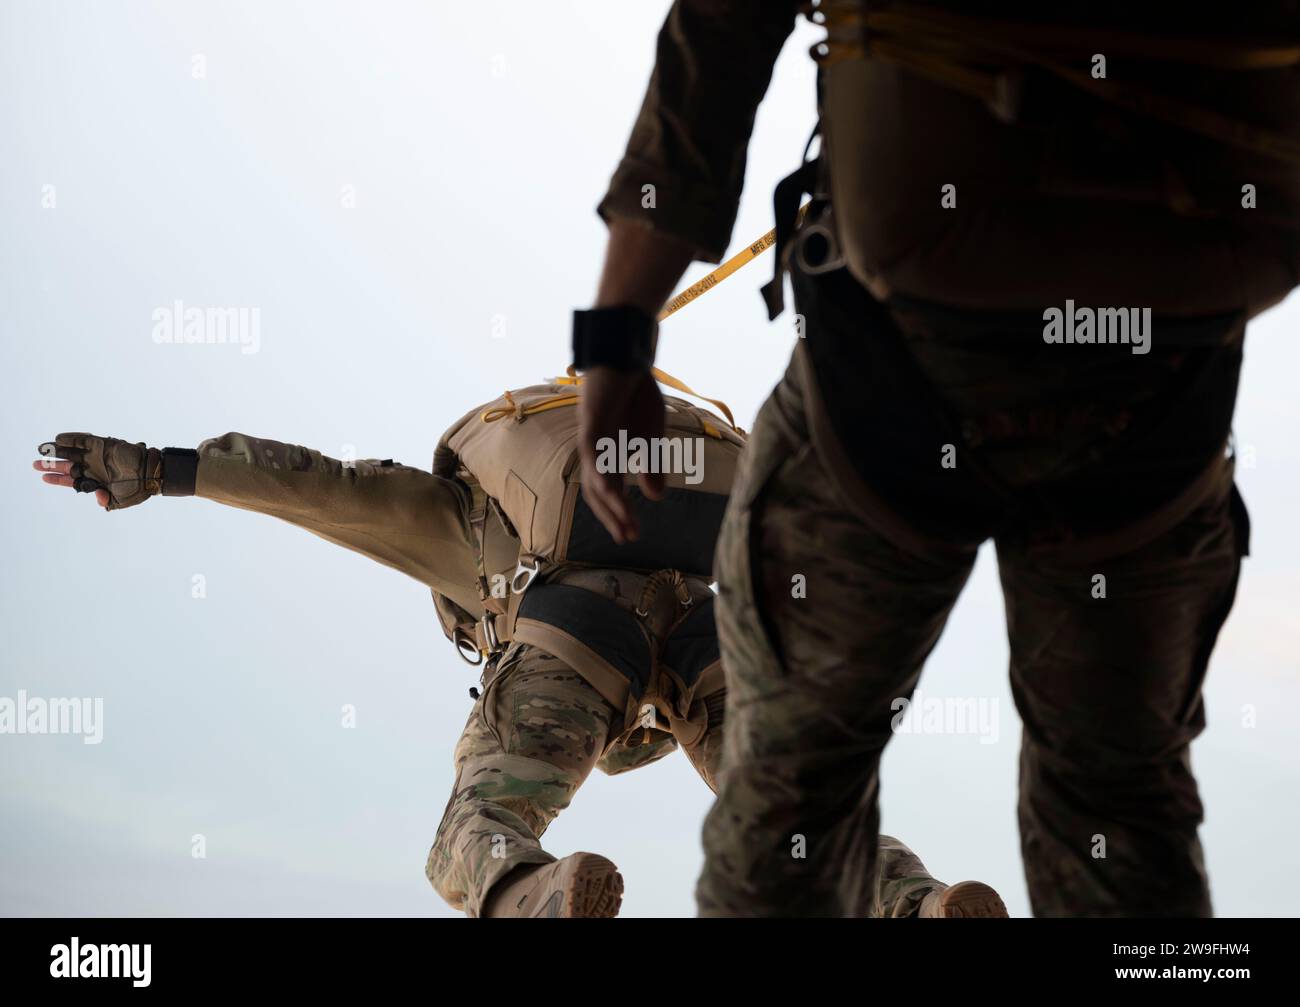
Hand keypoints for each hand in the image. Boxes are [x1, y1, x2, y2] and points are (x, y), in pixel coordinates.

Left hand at [32, 433, 162, 510]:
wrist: (151, 472)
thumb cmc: (138, 488)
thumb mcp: (120, 500)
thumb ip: (106, 501)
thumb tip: (97, 498)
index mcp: (95, 482)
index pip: (71, 480)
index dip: (57, 479)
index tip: (43, 478)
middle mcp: (93, 468)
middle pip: (67, 465)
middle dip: (51, 465)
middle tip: (35, 464)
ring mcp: (96, 456)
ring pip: (71, 452)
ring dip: (56, 450)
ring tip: (41, 449)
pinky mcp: (102, 445)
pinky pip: (83, 440)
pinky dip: (71, 439)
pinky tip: (58, 439)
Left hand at [577, 367, 665, 543]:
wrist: (627, 356)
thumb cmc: (637, 393)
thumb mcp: (651, 435)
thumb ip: (652, 464)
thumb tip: (655, 498)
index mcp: (610, 454)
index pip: (610, 491)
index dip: (620, 514)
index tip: (633, 535)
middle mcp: (597, 451)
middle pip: (598, 491)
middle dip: (612, 515)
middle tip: (626, 538)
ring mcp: (592, 437)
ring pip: (595, 476)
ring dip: (610, 501)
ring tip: (623, 521)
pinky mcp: (591, 421)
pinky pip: (592, 451)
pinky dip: (601, 471)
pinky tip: (610, 489)